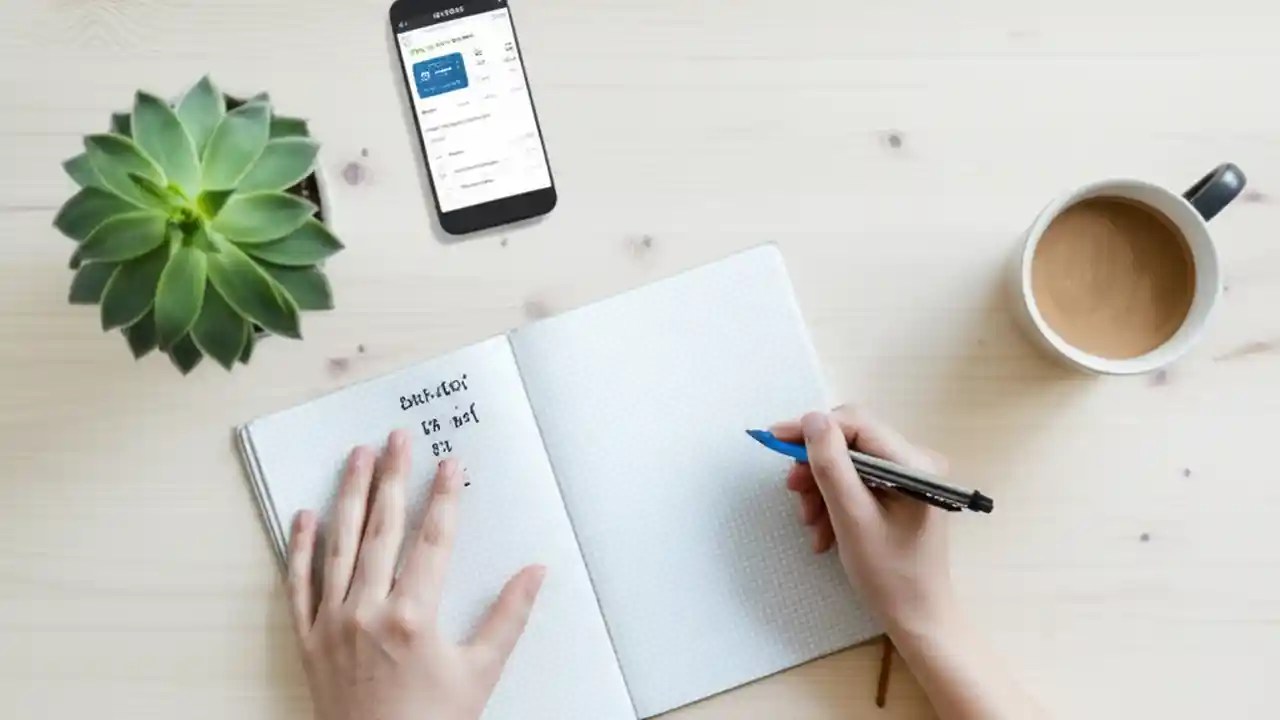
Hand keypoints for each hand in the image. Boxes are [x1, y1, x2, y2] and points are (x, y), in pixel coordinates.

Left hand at [287, 430, 545, 719]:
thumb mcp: (480, 673)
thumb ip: (508, 617)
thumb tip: (535, 573)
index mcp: (414, 616)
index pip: (433, 539)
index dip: (444, 497)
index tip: (449, 463)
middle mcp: (369, 611)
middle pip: (383, 528)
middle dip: (392, 477)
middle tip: (396, 438)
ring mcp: (334, 623)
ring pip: (339, 545)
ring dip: (348, 497)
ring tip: (355, 457)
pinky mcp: (309, 641)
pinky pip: (300, 585)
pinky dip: (300, 549)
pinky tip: (304, 516)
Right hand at [772, 407, 953, 632]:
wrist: (917, 618)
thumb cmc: (889, 574)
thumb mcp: (851, 517)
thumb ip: (831, 465)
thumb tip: (812, 418)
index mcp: (913, 463)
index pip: (855, 423)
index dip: (812, 428)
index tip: (775, 440)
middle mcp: (915, 462)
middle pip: (850, 443)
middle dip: (816, 467)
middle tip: (793, 492)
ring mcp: (908, 478)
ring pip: (848, 464)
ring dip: (821, 490)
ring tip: (811, 523)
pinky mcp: (899, 494)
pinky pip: (856, 484)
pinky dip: (834, 503)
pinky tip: (825, 532)